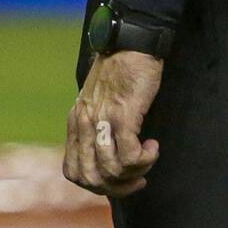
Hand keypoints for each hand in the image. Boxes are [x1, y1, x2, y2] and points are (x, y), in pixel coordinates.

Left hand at [63, 51, 162, 197]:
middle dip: (116, 188)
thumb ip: (96, 122)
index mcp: (76, 120)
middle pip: (90, 177)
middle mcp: (84, 123)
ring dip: (134, 174)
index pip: (73, 171)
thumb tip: (106, 152)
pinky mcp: (123, 114)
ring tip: (148, 158)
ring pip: (110, 171)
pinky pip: (129, 155)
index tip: (117, 178)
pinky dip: (144, 159)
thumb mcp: (98, 98)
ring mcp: (102, 119)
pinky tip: (154, 146)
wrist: (132, 40)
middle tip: (137, 179)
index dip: (96, 185)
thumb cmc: (121, 68)